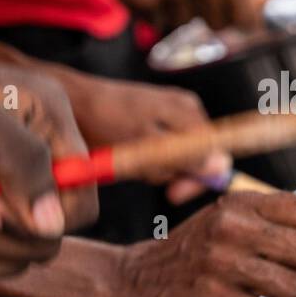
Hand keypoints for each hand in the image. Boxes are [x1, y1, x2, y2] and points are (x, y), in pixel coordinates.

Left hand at [52, 69, 229, 202]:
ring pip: (180, 156)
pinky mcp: (157, 119)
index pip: (217, 154)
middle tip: (142, 174)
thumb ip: (184, 156)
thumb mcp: (145, 145)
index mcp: (190, 112)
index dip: (198, 180)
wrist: (72, 101)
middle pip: (200, 156)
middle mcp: (188, 109)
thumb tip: (222, 166)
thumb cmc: (105, 122)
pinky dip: (149, 160)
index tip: (173, 195)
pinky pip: (166, 149)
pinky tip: (130, 156)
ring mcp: (173, 113)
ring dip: (157, 168)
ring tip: (130, 161)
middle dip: (173, 173)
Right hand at [72, 0, 269, 30]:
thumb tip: (262, 2)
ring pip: (182, 22)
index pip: (245, 12)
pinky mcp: (143, 1)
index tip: (238, 24)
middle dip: (205, 13)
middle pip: (216, 23)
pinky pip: (154, 22)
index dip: (242, 21)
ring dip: (172, 9)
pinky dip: (148, 10)